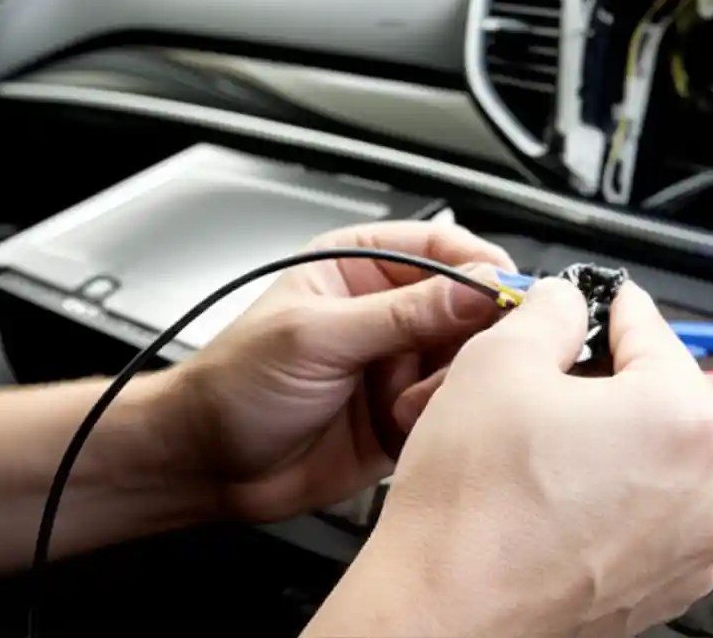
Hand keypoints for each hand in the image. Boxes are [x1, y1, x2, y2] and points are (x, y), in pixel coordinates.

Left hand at [169, 221, 515, 522]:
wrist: (206, 464)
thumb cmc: (234, 385)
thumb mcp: (318, 336)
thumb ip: (402, 313)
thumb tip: (475, 287)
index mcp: (361, 267)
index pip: (444, 247)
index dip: (481, 266)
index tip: (505, 292)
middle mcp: (389, 312)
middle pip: (468, 305)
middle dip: (477, 329)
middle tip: (476, 351)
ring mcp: (400, 364)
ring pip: (468, 359)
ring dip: (455, 378)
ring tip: (420, 397)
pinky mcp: (407, 414)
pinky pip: (453, 408)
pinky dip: (445, 416)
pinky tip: (413, 423)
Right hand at [307, 278, 712, 636]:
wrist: (445, 619)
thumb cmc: (472, 510)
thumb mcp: (497, 362)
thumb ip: (549, 310)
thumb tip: (567, 303)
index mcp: (687, 419)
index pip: (650, 327)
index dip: (604, 305)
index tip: (586, 300)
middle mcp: (710, 490)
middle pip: (658, 395)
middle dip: (601, 378)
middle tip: (542, 378)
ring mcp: (693, 549)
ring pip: (651, 457)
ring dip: (604, 438)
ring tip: (535, 443)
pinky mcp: (664, 588)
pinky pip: (644, 514)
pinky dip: (606, 495)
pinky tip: (548, 494)